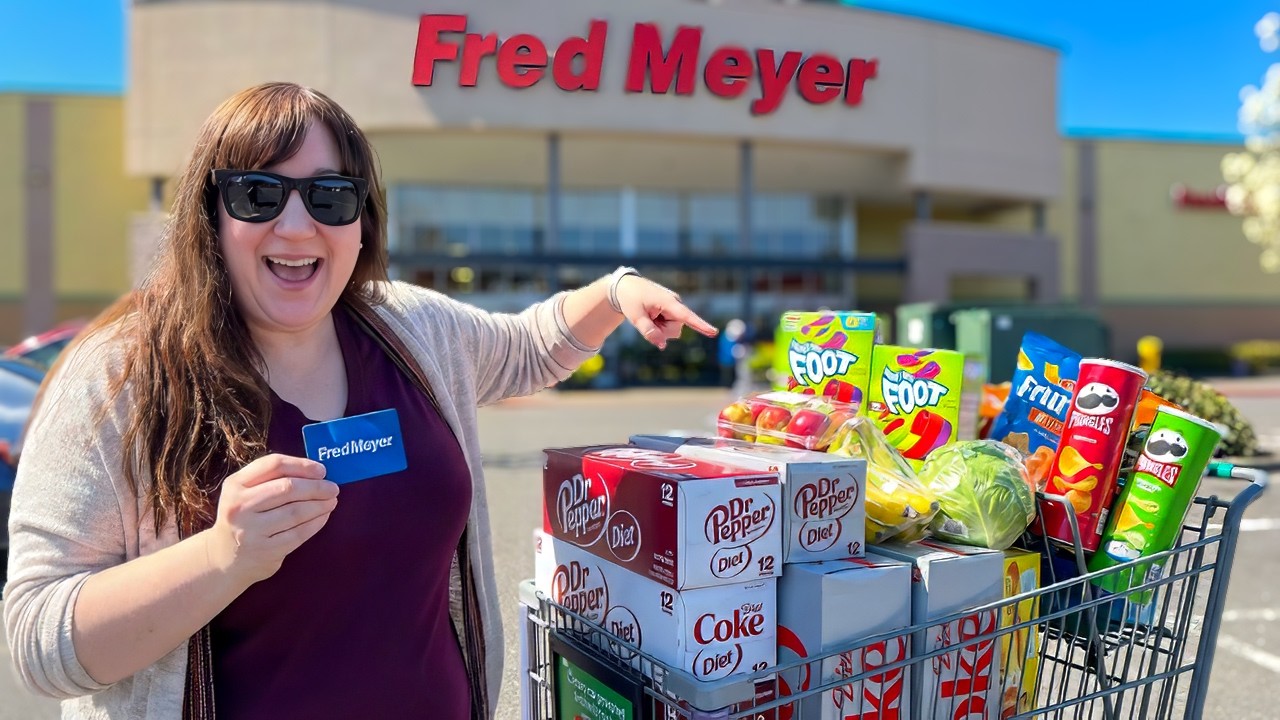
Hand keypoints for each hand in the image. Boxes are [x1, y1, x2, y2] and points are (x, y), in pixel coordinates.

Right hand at [205, 454, 337, 585]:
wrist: (225, 558)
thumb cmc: (245, 517)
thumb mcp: (245, 492)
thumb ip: (272, 478)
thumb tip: (316, 472)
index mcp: (235, 485)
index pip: (274, 465)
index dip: (302, 465)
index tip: (321, 470)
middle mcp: (239, 506)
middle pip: (287, 488)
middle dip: (316, 487)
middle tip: (333, 488)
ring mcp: (251, 531)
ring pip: (295, 512)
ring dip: (320, 505)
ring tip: (332, 501)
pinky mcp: (265, 551)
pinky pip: (299, 533)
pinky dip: (316, 523)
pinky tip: (323, 516)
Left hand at [614, 275, 717, 349]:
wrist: (626, 287)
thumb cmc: (630, 299)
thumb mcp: (635, 317)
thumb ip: (649, 332)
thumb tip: (663, 346)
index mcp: (668, 302)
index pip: (686, 316)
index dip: (700, 325)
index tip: (714, 332)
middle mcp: (675, 304)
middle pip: (675, 330)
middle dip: (661, 331)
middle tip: (646, 318)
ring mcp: (674, 308)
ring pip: (673, 330)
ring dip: (660, 328)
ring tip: (648, 315)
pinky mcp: (672, 311)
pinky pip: (669, 326)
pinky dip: (659, 325)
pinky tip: (652, 316)